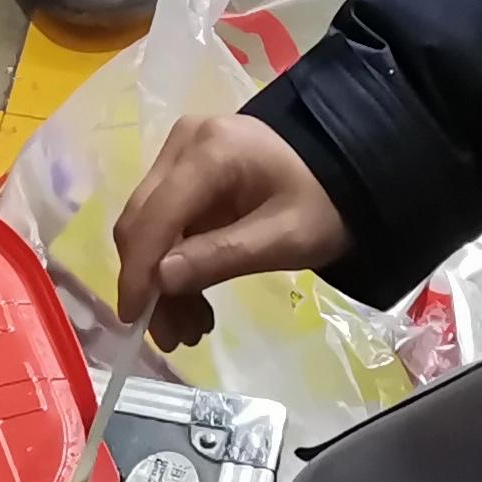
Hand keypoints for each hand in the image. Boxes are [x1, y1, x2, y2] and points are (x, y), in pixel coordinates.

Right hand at [113, 111, 351, 349]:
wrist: (347, 170)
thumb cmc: (323, 203)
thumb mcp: (285, 238)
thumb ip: (222, 256)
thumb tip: (159, 280)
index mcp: (211, 151)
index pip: (156, 215)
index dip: (138, 270)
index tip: (135, 319)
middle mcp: (184, 144)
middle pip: (144, 220)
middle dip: (151, 283)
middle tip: (173, 337)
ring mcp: (182, 155)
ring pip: (150, 226)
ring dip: (163, 281)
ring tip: (191, 329)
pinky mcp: (185, 172)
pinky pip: (166, 223)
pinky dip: (175, 264)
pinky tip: (194, 302)